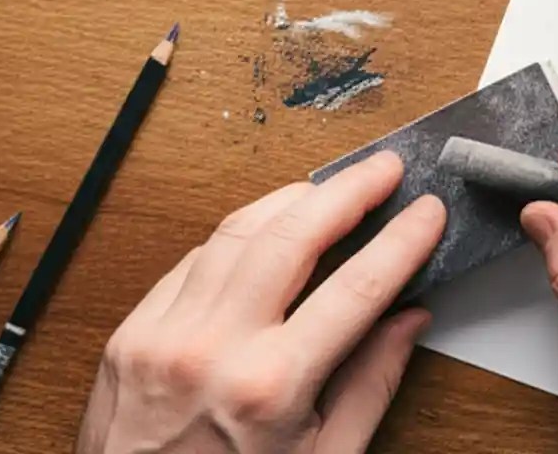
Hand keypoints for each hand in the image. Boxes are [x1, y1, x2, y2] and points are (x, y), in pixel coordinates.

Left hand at [77, 151, 445, 453]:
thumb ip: (370, 385)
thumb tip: (408, 319)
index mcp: (270, 388)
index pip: (358, 286)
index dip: (403, 240)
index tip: (428, 212)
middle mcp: (212, 349)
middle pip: (292, 235)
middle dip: (347, 190)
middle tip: (384, 169)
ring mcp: (163, 335)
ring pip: (236, 232)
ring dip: (290, 201)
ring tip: (330, 188)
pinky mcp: (129, 334)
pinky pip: (193, 260)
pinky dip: (237, 236)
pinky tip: (268, 231)